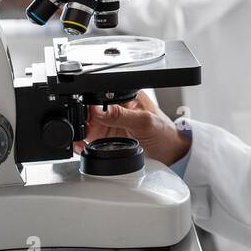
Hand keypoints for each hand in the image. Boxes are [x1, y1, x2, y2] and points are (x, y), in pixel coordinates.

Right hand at [74, 91, 190, 166]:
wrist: (170, 155)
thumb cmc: (164, 133)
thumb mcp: (144, 122)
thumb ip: (121, 115)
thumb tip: (98, 109)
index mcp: (124, 95)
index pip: (99, 96)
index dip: (89, 106)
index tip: (86, 117)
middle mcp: (114, 108)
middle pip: (88, 111)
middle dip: (81, 121)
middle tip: (81, 131)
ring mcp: (109, 124)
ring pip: (85, 126)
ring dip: (79, 134)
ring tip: (80, 142)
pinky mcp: (106, 139)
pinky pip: (88, 140)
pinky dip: (81, 144)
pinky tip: (83, 147)